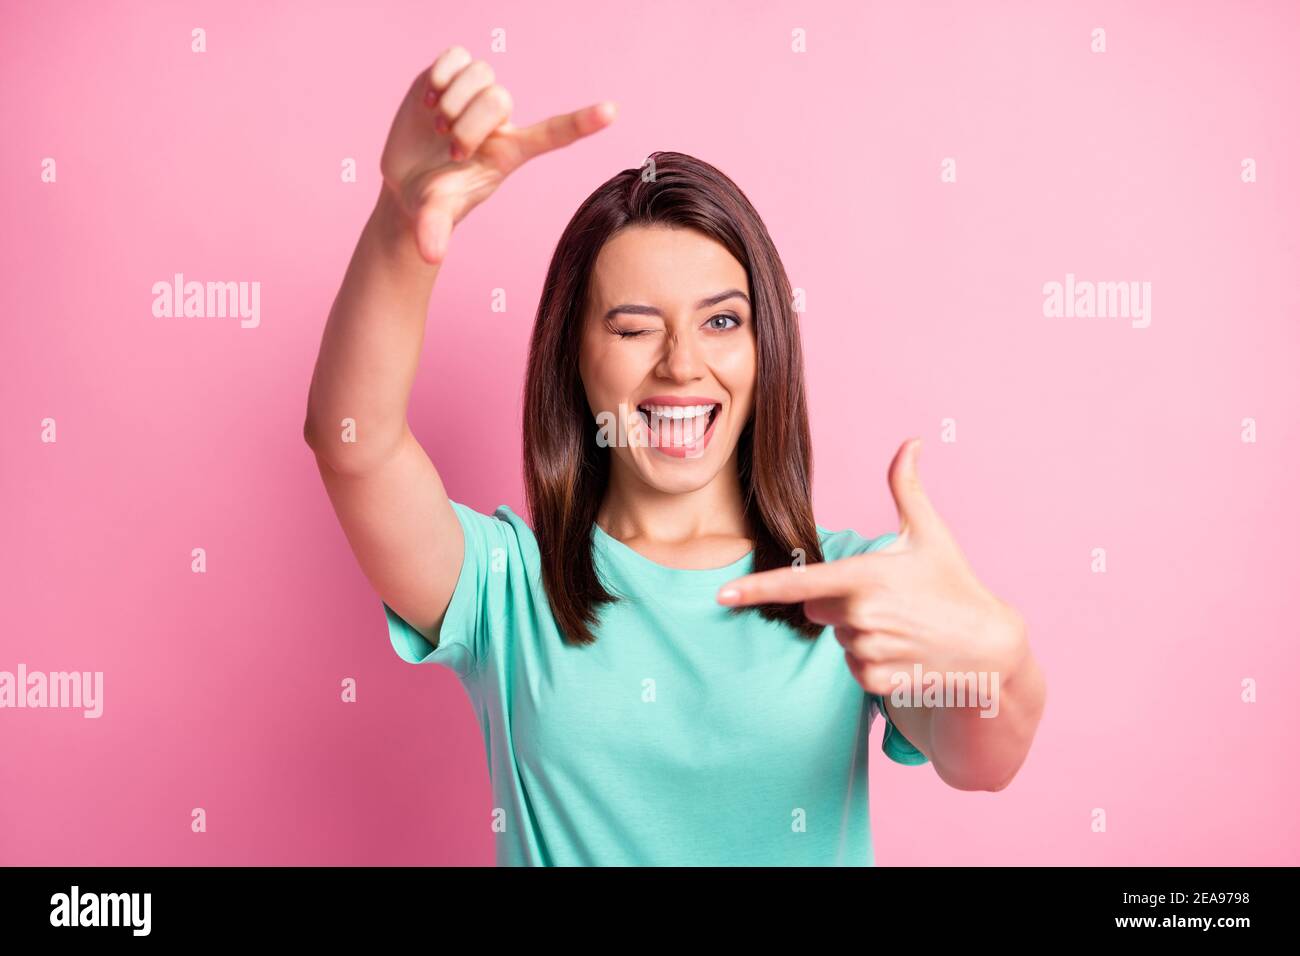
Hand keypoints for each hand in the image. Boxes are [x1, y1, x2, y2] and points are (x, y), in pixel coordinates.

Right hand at [380, 45, 616, 263]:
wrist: (405, 180)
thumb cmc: (432, 200)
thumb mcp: (434, 216)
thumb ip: (434, 231)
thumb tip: (431, 255)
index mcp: (510, 151)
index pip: (553, 134)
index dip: (580, 122)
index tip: (612, 112)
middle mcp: (499, 121)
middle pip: (499, 98)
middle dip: (468, 124)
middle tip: (450, 149)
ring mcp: (475, 96)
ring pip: (480, 73)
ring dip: (452, 99)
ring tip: (436, 124)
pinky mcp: (451, 77)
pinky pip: (456, 55)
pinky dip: (439, 73)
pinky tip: (427, 97)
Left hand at [716, 438, 1027, 695]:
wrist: (990, 647)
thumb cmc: (953, 583)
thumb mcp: (930, 534)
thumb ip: (906, 487)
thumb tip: (910, 441)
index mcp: (866, 576)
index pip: (800, 584)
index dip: (757, 590)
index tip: (722, 596)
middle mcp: (862, 615)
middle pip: (815, 609)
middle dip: (837, 602)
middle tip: (883, 598)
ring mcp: (869, 652)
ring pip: (835, 638)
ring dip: (856, 632)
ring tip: (900, 626)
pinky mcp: (876, 681)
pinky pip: (851, 668)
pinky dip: (870, 661)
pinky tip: (902, 651)